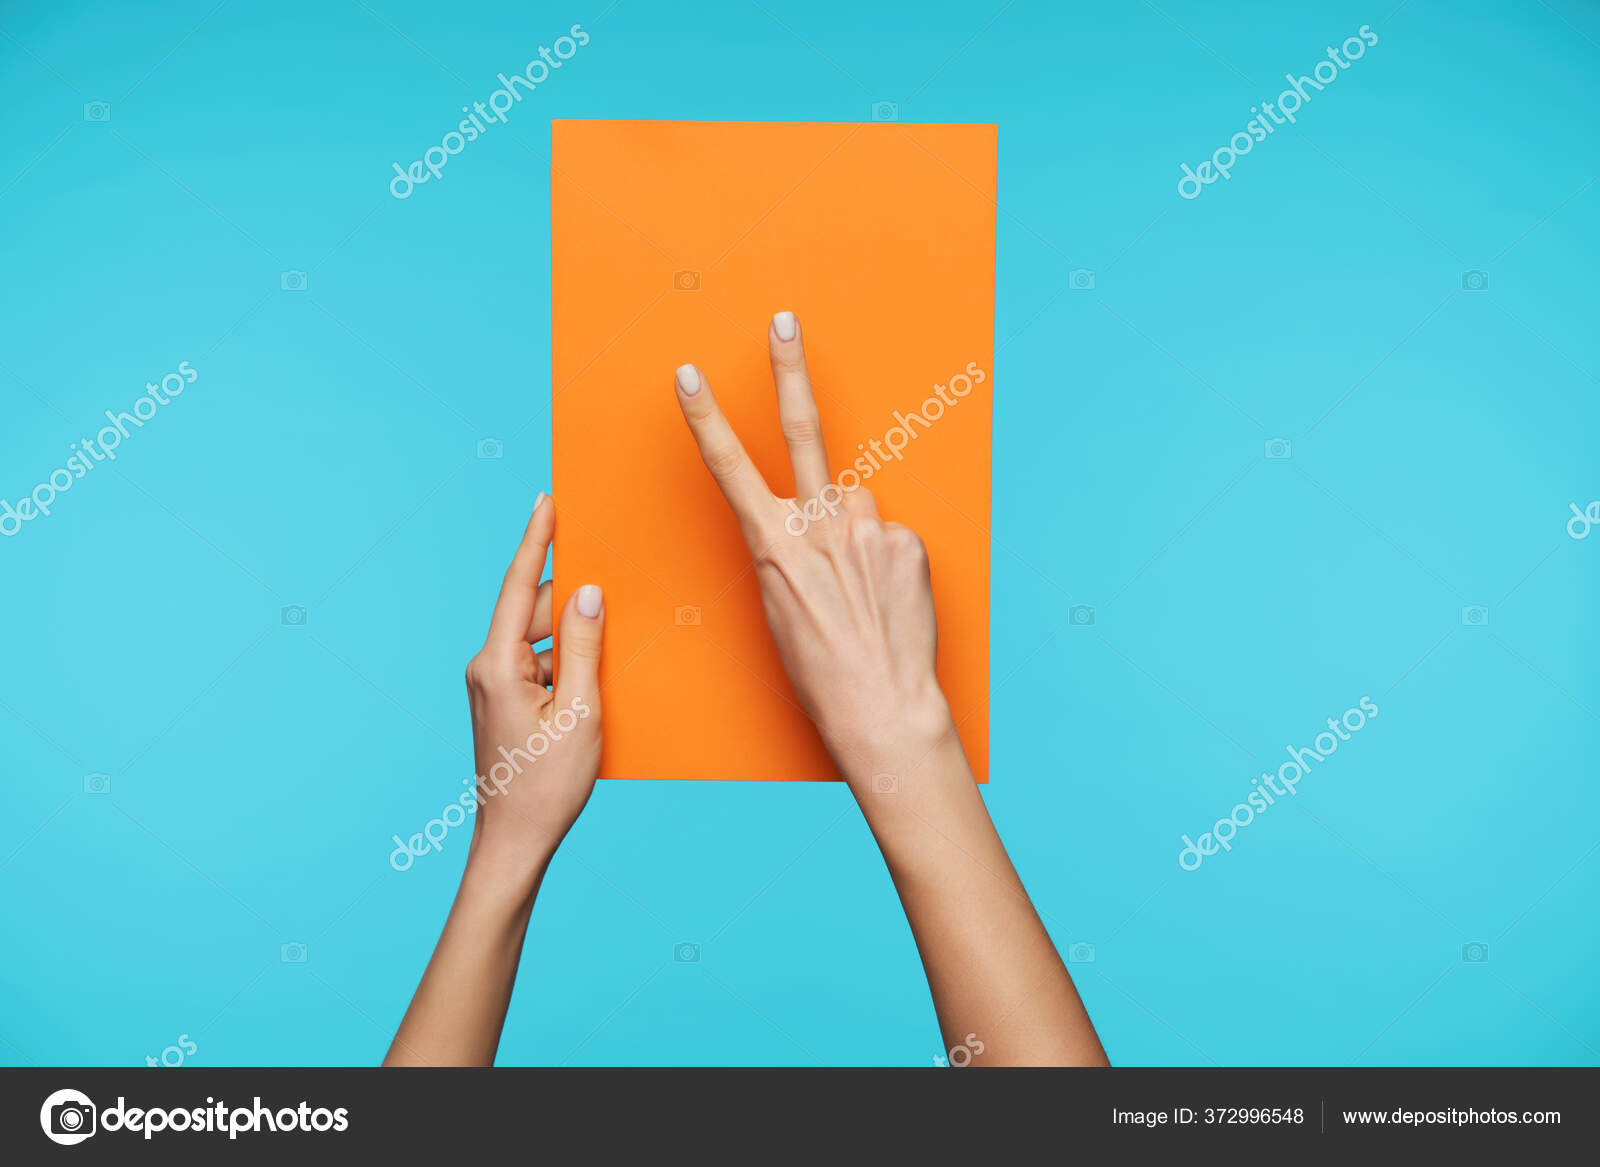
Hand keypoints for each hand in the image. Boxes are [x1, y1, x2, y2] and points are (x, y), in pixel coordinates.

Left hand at [463, 494, 604, 876]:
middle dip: (572, 606)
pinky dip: (565, 667)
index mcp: (497, 664)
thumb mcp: (580, 711)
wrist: (515, 842)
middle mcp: (486, 668)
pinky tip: (592, 689)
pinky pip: (537, 666)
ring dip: (572, 643)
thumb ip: (583, 646)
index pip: (516, 585)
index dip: (535, 540)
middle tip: (614, 601)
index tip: (545, 500)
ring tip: (605, 666)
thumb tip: (588, 593)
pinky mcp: (502, 703)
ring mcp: (491, 687)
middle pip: (533, 613)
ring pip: (538, 641)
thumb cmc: (546, 785)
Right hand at [671, 311, 955, 790]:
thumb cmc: (819, 670)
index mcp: (775, 545)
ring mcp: (869, 531)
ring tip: (857, 589)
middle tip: (784, 321)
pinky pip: (889, 538)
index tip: (689, 374)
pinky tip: (884, 600)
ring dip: (852, 533)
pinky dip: (885, 561)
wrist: (882, 707)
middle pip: (803, 430)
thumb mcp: (780, 607)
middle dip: (789, 370)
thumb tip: (825, 517)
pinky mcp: (908, 543)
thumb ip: (796, 548)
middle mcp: (821, 527)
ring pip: (855, 505)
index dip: (705, 418)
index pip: (731, 467)